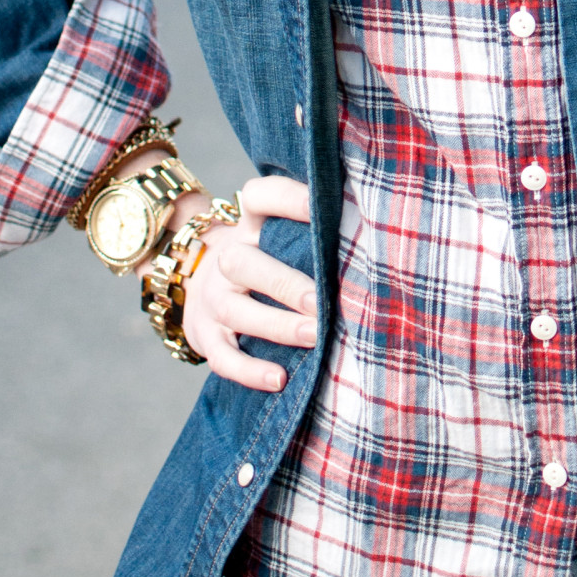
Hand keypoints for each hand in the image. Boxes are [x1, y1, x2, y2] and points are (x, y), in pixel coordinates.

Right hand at [133, 171, 315, 391]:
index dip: (288, 198)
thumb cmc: (264, 260)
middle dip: (285, 283)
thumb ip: (311, 233)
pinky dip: (250, 371)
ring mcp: (213, 299)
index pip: (257, 198)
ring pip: (236, 312)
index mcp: (249, 226)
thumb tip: (376, 230)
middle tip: (322, 299)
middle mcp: (227, 259)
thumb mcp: (275, 236)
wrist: (200, 286)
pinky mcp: (205, 336)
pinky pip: (222, 357)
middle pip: (243, 262)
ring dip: (278, 325)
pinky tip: (280, 379)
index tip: (325, 203)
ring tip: (316, 336)